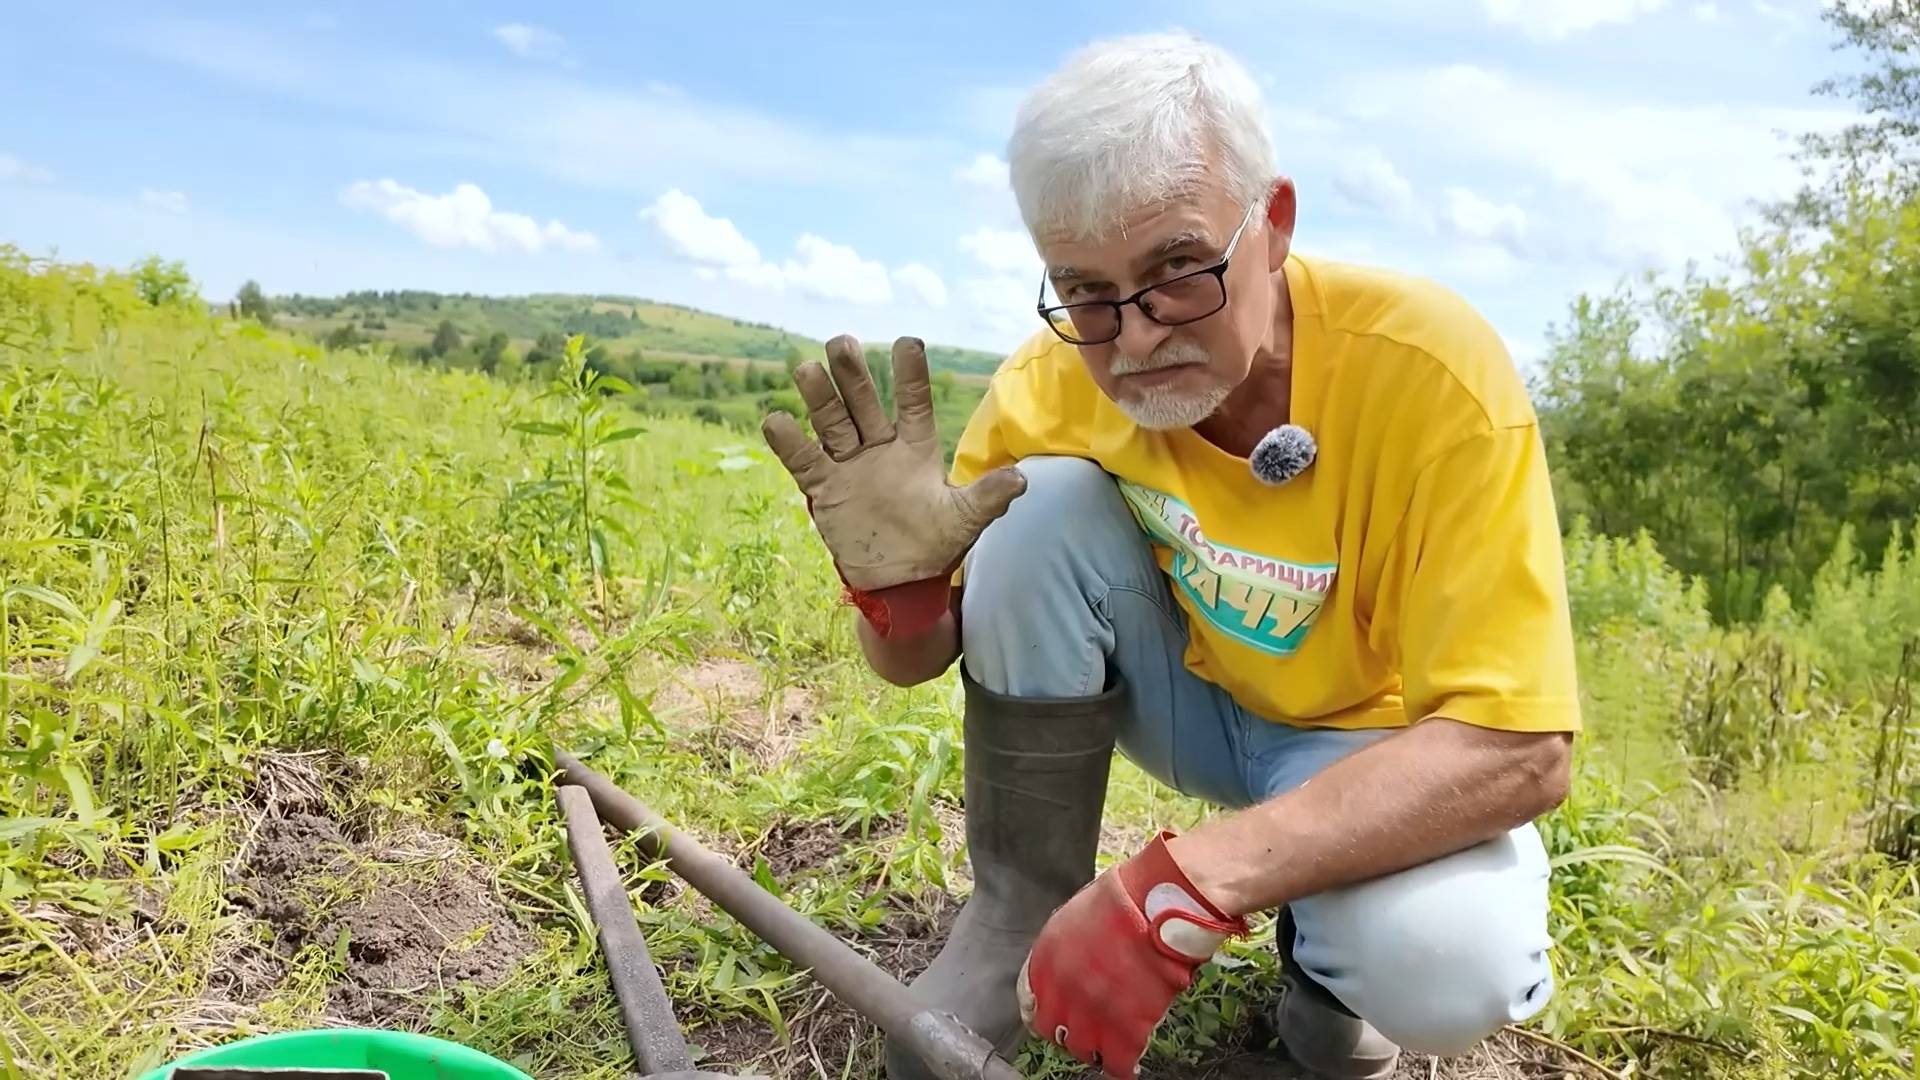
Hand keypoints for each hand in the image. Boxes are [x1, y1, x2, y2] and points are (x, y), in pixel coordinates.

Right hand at [761, 334, 1024, 636]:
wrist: (901, 580)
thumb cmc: (936, 543)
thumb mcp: (965, 520)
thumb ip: (988, 497)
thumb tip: (1021, 480)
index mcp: (915, 447)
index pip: (912, 403)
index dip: (910, 374)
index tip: (908, 342)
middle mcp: (880, 447)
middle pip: (864, 403)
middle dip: (853, 374)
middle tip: (841, 342)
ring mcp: (849, 465)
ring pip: (832, 422)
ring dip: (820, 397)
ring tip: (807, 368)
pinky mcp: (824, 488)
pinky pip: (804, 461)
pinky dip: (789, 443)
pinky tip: (776, 420)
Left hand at [1015, 833, 1248, 1078]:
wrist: (1156, 905)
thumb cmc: (1122, 900)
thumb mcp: (1074, 918)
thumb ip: (1064, 950)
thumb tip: (1071, 966)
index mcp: (1044, 963)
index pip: (1030, 1004)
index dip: (1047, 1011)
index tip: (1058, 1016)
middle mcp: (1061, 994)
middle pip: (1053, 1032)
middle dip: (1068, 1031)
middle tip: (1087, 1026)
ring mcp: (1091, 1016)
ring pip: (1083, 1051)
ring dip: (1096, 1046)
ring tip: (1111, 1039)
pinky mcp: (1125, 1031)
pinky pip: (1117, 1065)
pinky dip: (1123, 1066)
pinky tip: (1129, 1062)